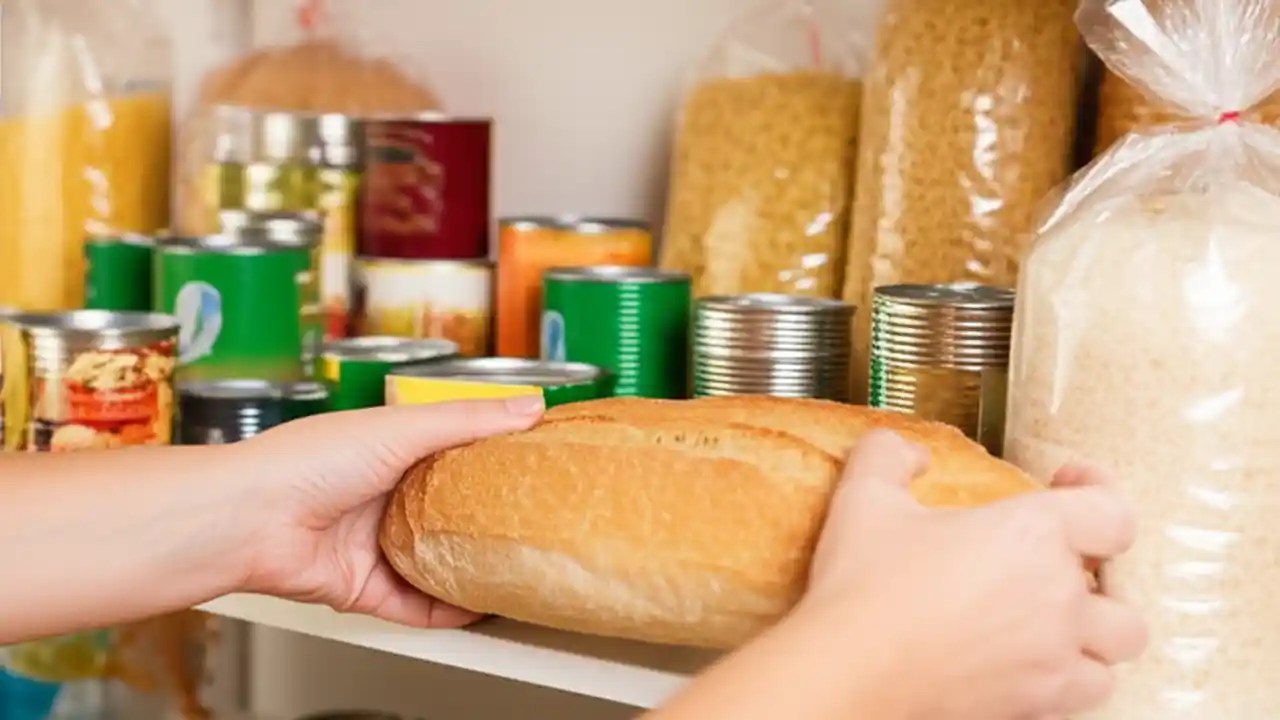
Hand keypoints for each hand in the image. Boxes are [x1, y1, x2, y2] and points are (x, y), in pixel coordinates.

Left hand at [229, 396, 545, 627]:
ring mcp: (375, 544)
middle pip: (449, 511)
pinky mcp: (364, 588)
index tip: (537, 463)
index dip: (494, 457)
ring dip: (471, 567)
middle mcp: (384, 497)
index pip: (455, 452)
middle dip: (488, 519)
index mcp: (391, 450)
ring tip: (517, 568)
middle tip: (535, 521)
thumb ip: (467, 419)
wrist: (248, 519)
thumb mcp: (401, 427)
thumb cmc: (307, 461)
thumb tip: (530, 404)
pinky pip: (416, 604)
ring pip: (437, 561)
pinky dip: (448, 610)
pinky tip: (479, 607)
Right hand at [803, 431, 1146, 718]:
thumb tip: (910, 454)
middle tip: (1059, 568)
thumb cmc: (862, 587)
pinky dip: (1066, 681)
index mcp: (1032, 534)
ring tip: (1056, 626)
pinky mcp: (1033, 706)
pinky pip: (1081, 697)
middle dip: (1097, 579)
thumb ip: (890, 456)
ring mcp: (1052, 659)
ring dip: (1093, 637)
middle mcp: (1058, 598)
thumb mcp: (864, 497)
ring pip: (1115, 652)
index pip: (1112, 512)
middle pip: (1122, 593)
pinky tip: (1029, 667)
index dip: (1099, 488)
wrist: (847, 671)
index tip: (1070, 483)